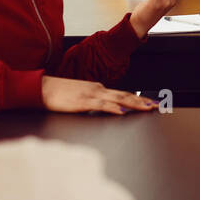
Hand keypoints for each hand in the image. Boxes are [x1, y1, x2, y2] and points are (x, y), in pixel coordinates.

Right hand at [41, 76, 158, 113]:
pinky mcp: (82, 101)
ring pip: (118, 99)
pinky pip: (101, 105)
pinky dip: (113, 107)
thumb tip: (103, 109)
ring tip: (148, 108)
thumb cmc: (58, 94)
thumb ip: (92, 102)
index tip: (151, 104)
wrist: (42, 88)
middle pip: (125, 96)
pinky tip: (122, 111)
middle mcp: (98, 89)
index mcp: (97, 89)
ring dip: (135, 104)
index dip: (138, 99)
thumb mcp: (79, 97)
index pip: (122, 95)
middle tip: (157, 106)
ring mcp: (91, 94)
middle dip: (143, 102)